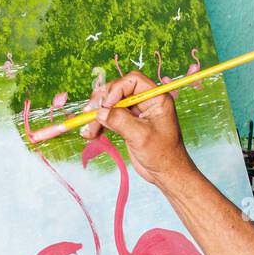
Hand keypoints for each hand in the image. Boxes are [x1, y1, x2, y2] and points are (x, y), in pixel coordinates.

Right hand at [81, 71, 195, 190]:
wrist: (166, 173)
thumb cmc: (162, 154)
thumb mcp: (141, 136)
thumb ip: (120, 121)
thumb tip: (101, 112)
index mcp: (156, 98)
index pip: (133, 80)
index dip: (117, 89)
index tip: (106, 105)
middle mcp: (145, 102)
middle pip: (118, 90)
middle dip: (102, 101)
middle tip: (89, 113)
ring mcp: (136, 113)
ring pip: (111, 105)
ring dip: (97, 115)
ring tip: (88, 131)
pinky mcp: (128, 124)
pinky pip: (110, 118)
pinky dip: (99, 124)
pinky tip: (90, 134)